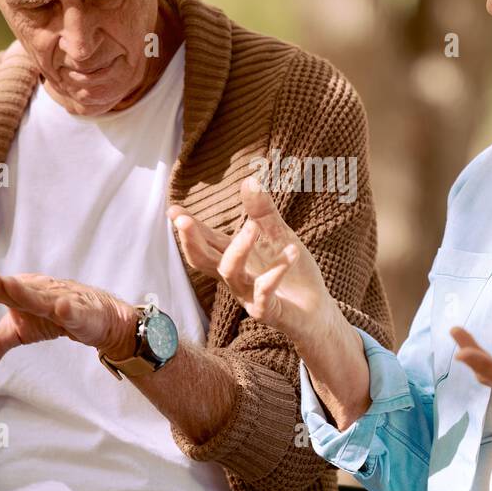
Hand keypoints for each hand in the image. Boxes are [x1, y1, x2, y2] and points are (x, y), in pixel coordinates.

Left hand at [0, 272, 137, 372]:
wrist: (97, 315)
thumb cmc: (52, 317)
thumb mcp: (20, 333)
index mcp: (22, 295)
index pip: (3, 292)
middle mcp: (40, 295)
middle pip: (21, 292)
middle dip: (5, 285)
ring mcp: (63, 303)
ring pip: (44, 300)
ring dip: (29, 293)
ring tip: (12, 285)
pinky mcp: (82, 315)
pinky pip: (75, 313)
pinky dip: (69, 310)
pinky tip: (62, 308)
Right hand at [167, 176, 337, 343]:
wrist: (318, 311)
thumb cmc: (294, 274)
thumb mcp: (279, 235)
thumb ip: (263, 211)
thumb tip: (249, 179)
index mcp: (234, 257)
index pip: (205, 240)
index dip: (188, 227)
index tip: (173, 210)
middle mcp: (235, 277)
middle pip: (203, 259)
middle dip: (191, 240)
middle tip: (183, 220)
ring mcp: (247, 295)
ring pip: (230, 272)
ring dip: (239, 247)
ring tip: (253, 226)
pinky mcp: (266, 311)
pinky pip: (265, 291)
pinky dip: (277, 271)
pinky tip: (293, 250)